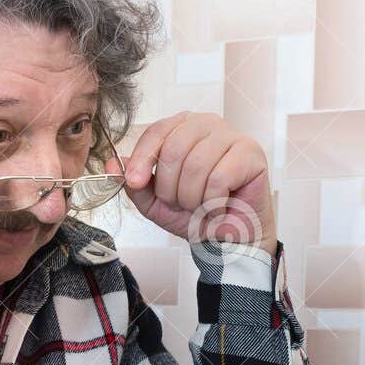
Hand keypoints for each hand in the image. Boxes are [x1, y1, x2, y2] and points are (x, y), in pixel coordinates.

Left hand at [110, 112, 273, 253]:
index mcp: (183, 128)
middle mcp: (207, 125)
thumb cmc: (197, 214)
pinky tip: (219, 208)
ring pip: (196, 164)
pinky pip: (219, 177)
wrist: (228, 238)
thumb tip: (113, 164)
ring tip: (201, 208)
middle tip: (181, 204)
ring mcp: (232, 136)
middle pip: (174, 148)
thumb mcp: (156, 202)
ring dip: (193, 198)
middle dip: (171, 187)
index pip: (156, 132)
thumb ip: (134, 183)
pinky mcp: (251, 153)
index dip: (142, 158)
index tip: (135, 182)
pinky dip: (213, 202)